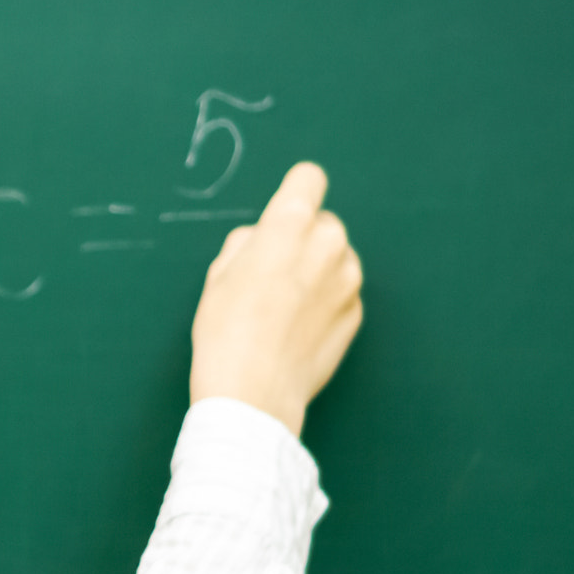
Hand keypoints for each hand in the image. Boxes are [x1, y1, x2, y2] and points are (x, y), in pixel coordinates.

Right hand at [187, 161, 362, 437]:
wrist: (252, 395)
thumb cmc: (225, 334)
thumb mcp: (217, 275)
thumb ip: (247, 243)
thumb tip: (263, 241)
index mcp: (290, 225)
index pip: (308, 178)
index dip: (293, 193)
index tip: (283, 213)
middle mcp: (328, 244)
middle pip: (323, 222)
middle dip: (302, 240)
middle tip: (272, 275)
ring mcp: (348, 281)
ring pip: (336, 258)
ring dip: (317, 270)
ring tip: (283, 307)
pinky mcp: (356, 313)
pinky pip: (341, 292)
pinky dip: (325, 303)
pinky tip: (296, 329)